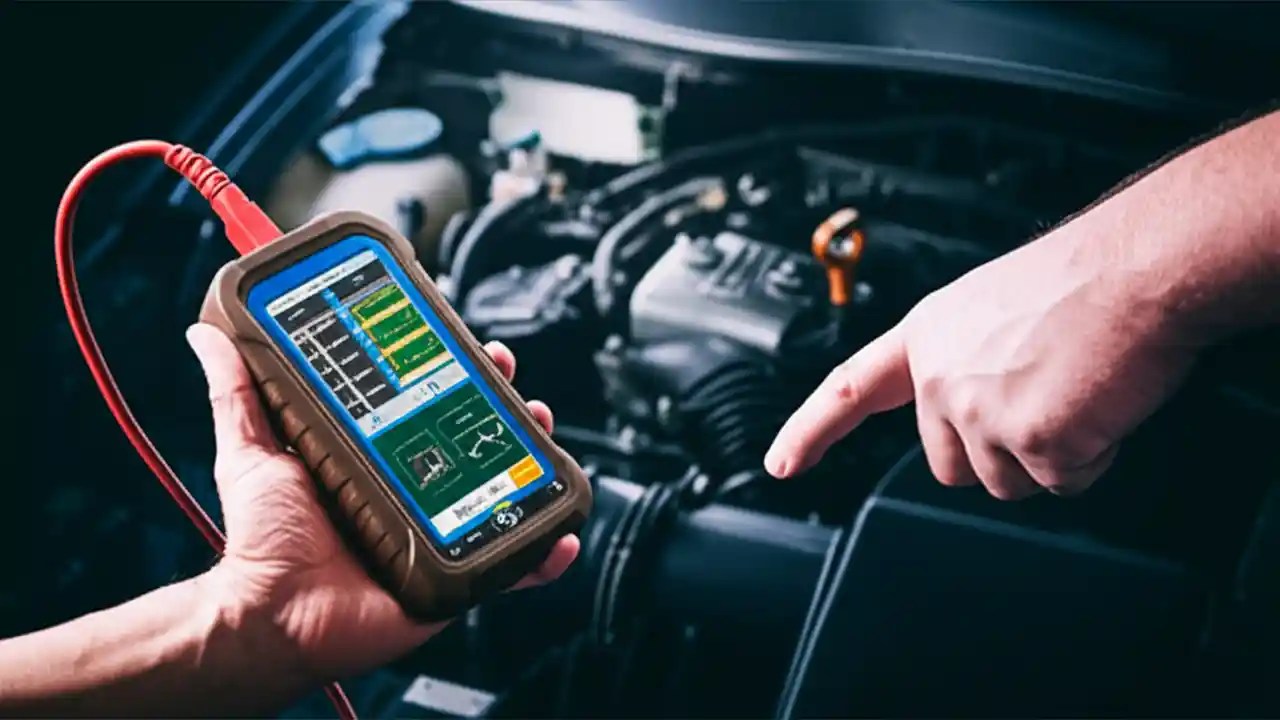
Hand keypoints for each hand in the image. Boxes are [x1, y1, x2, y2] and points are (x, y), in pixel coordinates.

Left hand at [185, 323, 578, 685]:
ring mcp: (441, 528)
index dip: (451, 369)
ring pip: (503, 484)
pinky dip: (544, 551)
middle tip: (507, 374)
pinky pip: (512, 562)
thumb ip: (237, 393)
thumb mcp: (253, 452)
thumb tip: (207, 335)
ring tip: (540, 426)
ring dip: (532, 454)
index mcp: (376, 455)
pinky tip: (559, 533)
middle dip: (502, 399)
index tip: (462, 340)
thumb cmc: (263, 543)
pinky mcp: (457, 574)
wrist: (274, 616)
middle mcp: (415, 487)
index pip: (425, 401)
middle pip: (475, 434)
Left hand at [764, 218, 1200, 499]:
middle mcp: (939, 376)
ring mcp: (979, 412)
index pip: (850, 389)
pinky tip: (1099, 404)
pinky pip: (1061, 482)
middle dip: (995, 451)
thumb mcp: (994, 309)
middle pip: (947, 462)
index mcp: (927, 336)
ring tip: (1076, 390)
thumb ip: (966, 362)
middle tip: (1043, 396)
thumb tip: (978, 414)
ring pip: (1006, 481)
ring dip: (1047, 454)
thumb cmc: (1084, 279)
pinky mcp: (1029, 441)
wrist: (1137, 267)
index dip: (812, 429)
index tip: (782, 461)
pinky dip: (1090, 456)